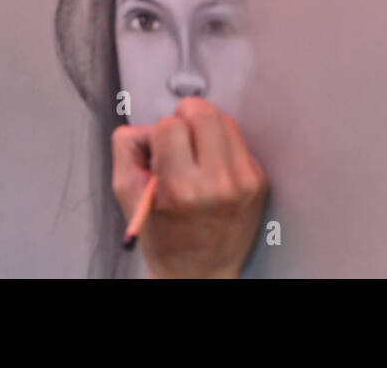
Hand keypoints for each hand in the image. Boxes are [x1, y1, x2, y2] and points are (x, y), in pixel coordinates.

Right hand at [112, 97, 267, 278]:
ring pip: (225, 120)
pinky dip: (222, 147)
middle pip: (204, 112)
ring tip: (195, 153)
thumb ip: (128, 150)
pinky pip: (239, 141)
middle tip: (177, 138)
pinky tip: (212, 169)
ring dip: (205, 128)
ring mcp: (244, 181)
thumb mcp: (127, 196)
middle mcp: (218, 183)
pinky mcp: (259, 181)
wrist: (201, 274)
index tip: (159, 152)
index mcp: (181, 188)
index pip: (169, 125)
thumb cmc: (161, 236)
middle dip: (184, 117)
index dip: (158, 133)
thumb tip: (146, 125)